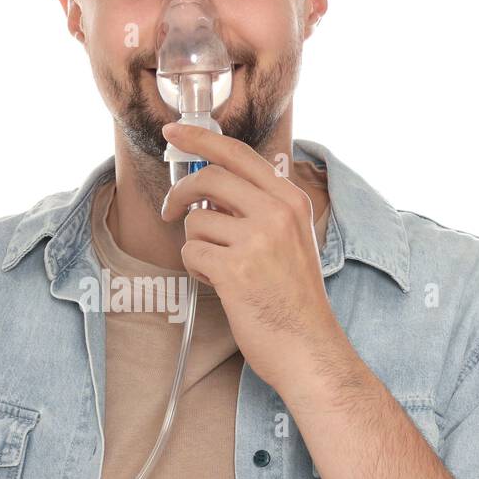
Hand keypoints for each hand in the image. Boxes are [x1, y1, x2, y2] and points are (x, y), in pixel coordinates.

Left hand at [159, 123, 341, 393]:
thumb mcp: (291, 239)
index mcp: (291, 201)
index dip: (200, 138)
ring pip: (195, 222)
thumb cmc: (294, 299)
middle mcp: (277, 213)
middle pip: (208, 178)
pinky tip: (217, 283)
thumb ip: (259, 209)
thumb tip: (210, 188)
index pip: (237, 154)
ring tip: (217, 267)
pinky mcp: (235, 269)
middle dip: (179, 193)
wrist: (308, 347)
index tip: (174, 130)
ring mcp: (257, 240)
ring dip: (196, 245)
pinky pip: (191, 252)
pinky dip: (196, 269)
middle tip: (170, 210)